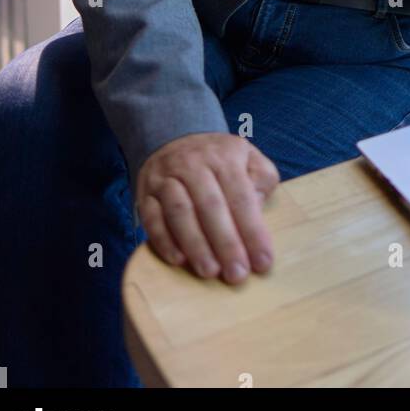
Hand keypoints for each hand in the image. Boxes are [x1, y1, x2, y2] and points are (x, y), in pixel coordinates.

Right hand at [136, 132, 280, 284]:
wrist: (175, 136)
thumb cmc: (219, 158)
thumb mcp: (248, 156)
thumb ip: (261, 179)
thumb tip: (258, 210)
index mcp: (225, 157)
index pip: (241, 197)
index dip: (253, 231)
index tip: (262, 262)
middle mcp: (194, 164)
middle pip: (211, 206)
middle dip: (225, 243)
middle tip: (237, 274)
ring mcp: (167, 178)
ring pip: (180, 212)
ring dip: (195, 245)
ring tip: (209, 271)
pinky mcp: (146, 192)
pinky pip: (152, 218)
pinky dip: (163, 240)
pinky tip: (178, 260)